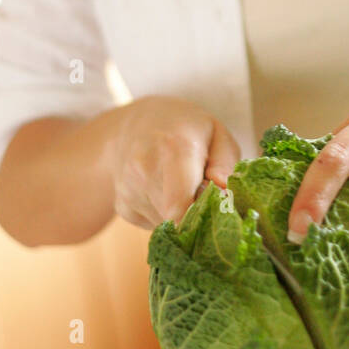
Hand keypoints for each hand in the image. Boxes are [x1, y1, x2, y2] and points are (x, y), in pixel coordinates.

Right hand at [109, 94, 240, 230]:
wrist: (135, 123)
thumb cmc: (185, 128)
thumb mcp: (217, 133)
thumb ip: (225, 165)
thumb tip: (225, 196)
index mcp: (173, 148)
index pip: (180, 204)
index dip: (200, 219)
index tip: (215, 212)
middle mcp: (144, 170)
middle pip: (178, 218)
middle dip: (197, 215)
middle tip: (204, 193)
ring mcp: (128, 190)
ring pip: (167, 225)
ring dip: (181, 216)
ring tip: (181, 186)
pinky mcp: (123, 206)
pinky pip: (153, 225)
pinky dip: (165, 215)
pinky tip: (164, 191)